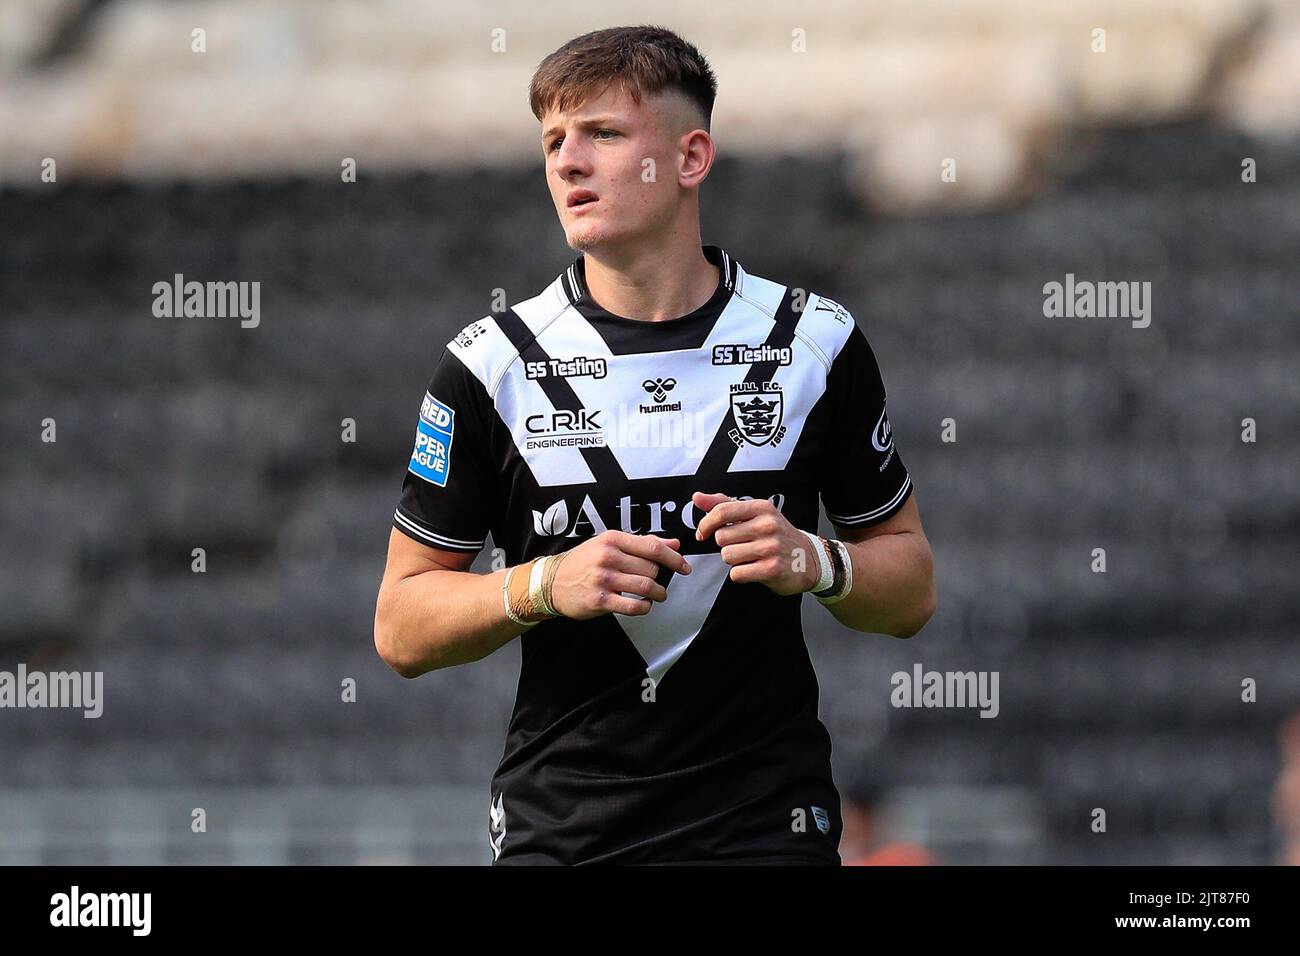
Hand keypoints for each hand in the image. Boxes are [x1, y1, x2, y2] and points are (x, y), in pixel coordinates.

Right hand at [549, 531, 692, 619]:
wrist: (551, 582)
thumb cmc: (583, 562)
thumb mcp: (609, 544)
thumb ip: (642, 544)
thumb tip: (674, 545)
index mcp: (612, 540)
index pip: (652, 547)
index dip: (674, 558)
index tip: (684, 567)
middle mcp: (608, 557)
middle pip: (652, 568)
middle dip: (661, 578)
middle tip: (659, 582)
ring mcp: (603, 579)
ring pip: (646, 586)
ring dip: (658, 594)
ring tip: (657, 595)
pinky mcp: (600, 600)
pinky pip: (633, 606)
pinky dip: (644, 607)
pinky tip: (643, 605)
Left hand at [692, 492, 818, 595]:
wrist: (810, 559)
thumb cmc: (776, 535)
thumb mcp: (755, 514)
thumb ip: (725, 505)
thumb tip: (697, 497)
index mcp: (762, 508)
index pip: (722, 511)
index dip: (705, 524)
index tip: (702, 533)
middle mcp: (767, 525)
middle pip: (721, 537)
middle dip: (726, 544)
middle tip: (742, 546)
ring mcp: (770, 547)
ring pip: (727, 556)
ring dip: (733, 560)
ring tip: (750, 557)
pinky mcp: (772, 569)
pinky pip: (736, 573)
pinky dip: (741, 574)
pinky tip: (755, 569)